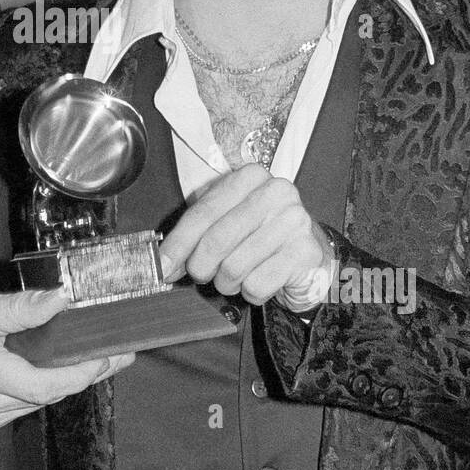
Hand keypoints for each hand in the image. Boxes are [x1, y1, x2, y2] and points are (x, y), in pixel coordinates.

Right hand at [0, 286, 133, 434]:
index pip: (40, 385)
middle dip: (81, 375)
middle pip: (43, 397)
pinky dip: (38, 390)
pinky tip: (55, 370)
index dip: (79, 374)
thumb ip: (19, 309)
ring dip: (63, 384)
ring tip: (93, 358)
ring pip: (33, 405)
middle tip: (115, 353)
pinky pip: (17, 408)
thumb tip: (60, 301)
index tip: (106, 356)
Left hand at [159, 163, 334, 309]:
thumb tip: (164, 261)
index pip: (203, 212)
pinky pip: (257, 284)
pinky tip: (259, 280)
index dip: (178, 244)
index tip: (162, 266)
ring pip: (235, 266)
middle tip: (201, 275)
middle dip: (200, 266)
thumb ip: (195, 233)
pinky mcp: (305, 252)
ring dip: (227, 282)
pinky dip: (251, 292)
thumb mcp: (226, 220)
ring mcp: (295, 221)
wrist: (307, 257)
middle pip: (217, 239)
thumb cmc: (259, 237)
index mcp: (250, 176)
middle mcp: (276, 192)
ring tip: (235, 277)